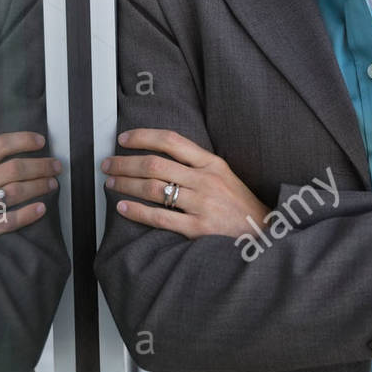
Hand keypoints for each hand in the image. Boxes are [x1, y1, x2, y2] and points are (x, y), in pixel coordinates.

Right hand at [0, 132, 60, 245]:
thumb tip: (15, 155)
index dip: (22, 140)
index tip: (41, 141)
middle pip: (12, 169)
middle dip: (40, 165)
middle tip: (56, 166)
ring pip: (13, 193)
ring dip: (38, 186)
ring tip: (52, 184)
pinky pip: (7, 221)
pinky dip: (27, 215)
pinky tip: (41, 209)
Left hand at [102, 128, 270, 238]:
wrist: (263, 235)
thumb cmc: (240, 205)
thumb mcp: (224, 175)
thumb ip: (196, 164)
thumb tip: (160, 154)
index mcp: (211, 163)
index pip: (171, 140)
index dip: (143, 137)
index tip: (123, 139)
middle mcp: (205, 180)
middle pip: (155, 164)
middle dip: (125, 163)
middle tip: (108, 165)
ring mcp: (202, 204)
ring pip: (153, 188)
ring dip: (126, 184)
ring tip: (111, 183)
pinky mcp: (198, 229)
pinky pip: (160, 217)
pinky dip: (137, 211)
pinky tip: (122, 207)